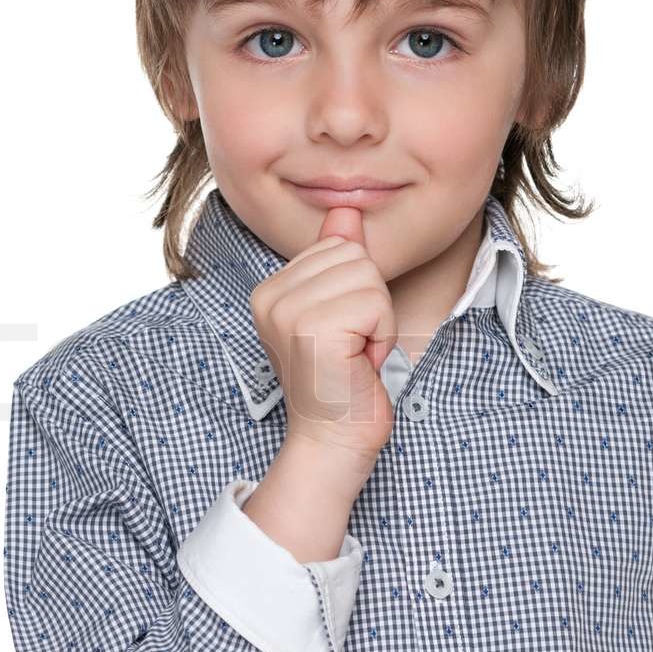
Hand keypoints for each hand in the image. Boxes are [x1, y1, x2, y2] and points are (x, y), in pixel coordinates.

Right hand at [250, 205, 398, 464]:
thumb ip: (338, 260)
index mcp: (270, 289)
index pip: (338, 246)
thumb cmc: (341, 381)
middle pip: (354, 255)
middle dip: (371, 301)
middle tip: (352, 346)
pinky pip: (376, 302)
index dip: (357, 290)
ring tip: (355, 354)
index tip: (342, 333)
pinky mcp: (315, 328)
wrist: (333, 440)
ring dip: (378, 319)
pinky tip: (361, 362)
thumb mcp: (338, 311)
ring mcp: (289, 311)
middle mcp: (271, 295)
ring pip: (368, 276)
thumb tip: (346, 211)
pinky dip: (382, 335)